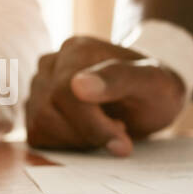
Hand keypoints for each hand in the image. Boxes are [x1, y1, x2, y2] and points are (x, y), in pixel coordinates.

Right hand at [25, 36, 186, 155]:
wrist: (150, 97)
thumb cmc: (155, 89)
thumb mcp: (153, 82)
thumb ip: (119, 78)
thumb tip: (77, 85)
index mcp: (77, 49)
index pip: (65, 92)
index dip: (92, 125)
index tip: (122, 144)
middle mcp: (52, 63)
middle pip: (48, 111)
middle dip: (87, 133)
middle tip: (120, 132)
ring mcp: (40, 85)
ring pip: (39, 125)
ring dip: (76, 140)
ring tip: (107, 128)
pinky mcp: (37, 107)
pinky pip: (37, 134)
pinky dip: (65, 144)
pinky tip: (89, 134)